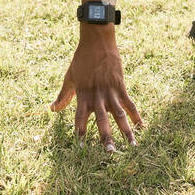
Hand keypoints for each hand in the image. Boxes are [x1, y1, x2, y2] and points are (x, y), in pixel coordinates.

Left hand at [50, 30, 142, 149]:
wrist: (97, 41)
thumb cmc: (81, 60)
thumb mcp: (70, 77)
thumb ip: (63, 95)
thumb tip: (52, 109)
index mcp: (83, 94)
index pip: (80, 117)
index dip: (80, 130)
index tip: (80, 144)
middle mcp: (97, 96)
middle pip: (102, 120)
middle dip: (106, 137)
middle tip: (110, 152)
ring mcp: (110, 91)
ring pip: (119, 115)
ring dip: (126, 130)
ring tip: (132, 145)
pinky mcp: (121, 86)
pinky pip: (130, 103)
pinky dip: (136, 115)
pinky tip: (142, 126)